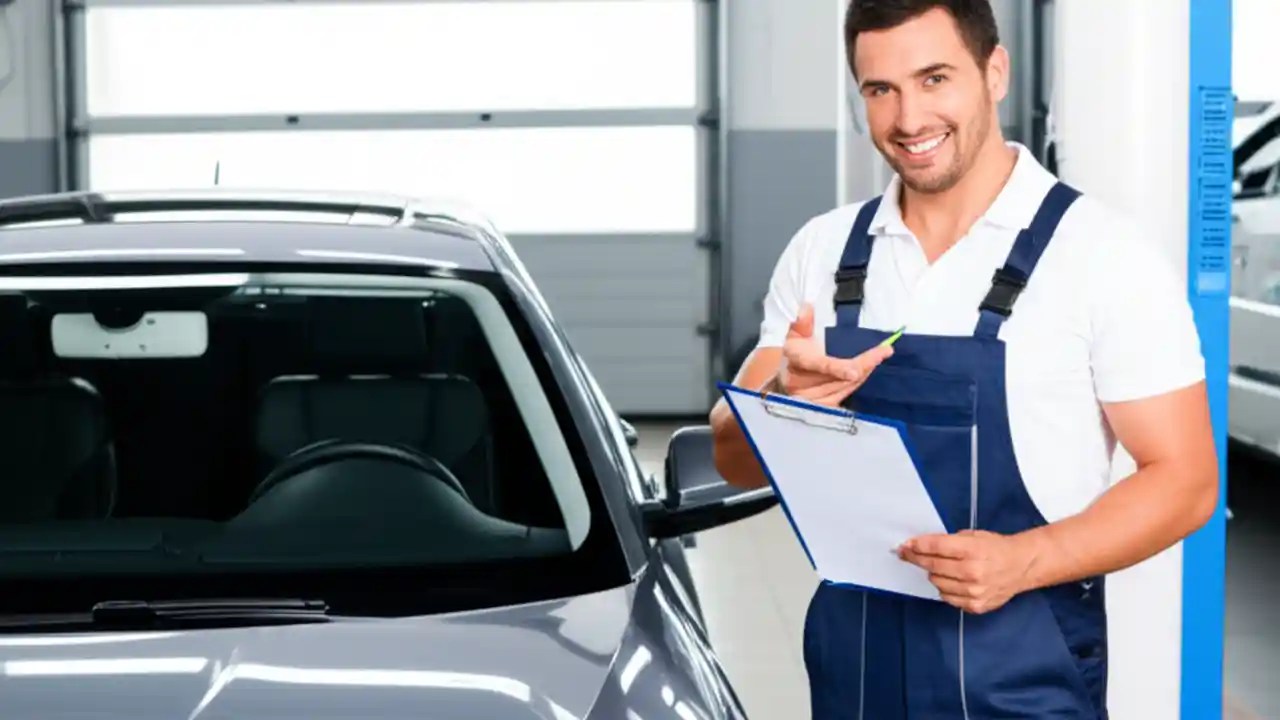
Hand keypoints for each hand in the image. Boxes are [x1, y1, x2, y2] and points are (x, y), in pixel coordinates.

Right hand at [771, 302, 892, 406]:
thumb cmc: (796, 354)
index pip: (820, 366)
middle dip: (864, 365)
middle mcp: (804, 384)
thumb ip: (802, 322)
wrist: (787, 379)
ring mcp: (814, 398)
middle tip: (884, 351)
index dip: (837, 369)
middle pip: (840, 378)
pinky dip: (859, 381)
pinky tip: (868, 369)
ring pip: (846, 387)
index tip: (854, 370)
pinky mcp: (824, 407)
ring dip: (864, 371)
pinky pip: (847, 394)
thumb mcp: (794, 335)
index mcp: (798, 363)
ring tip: (879, 355)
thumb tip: (807, 307)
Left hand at [898, 530, 1038, 614]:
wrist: (1021, 566)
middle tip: (907, 554)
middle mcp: (973, 572)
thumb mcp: (974, 536)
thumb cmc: (996, 548)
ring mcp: (974, 591)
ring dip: (934, 574)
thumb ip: (949, 541)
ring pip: (937, 583)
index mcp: (973, 550)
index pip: (936, 547)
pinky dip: (945, 588)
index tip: (904, 546)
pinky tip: (953, 581)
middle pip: (933, 566)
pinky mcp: (976, 605)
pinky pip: (948, 597)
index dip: (917, 546)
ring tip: (942, 567)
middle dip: (917, 558)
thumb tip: (921, 546)